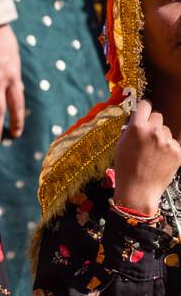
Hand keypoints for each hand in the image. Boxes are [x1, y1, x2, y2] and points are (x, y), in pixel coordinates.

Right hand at [112, 99, 180, 216]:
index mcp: (136, 128)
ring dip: (161, 137)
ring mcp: (167, 142)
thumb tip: (137, 119)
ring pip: (166, 131)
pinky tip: (160, 159)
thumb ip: (130, 130)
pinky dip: (168, 149)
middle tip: (147, 137)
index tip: (144, 112)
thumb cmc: (126, 169)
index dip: (144, 108)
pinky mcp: (178, 151)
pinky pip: (174, 143)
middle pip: (158, 117)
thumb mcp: (121, 146)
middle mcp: (153, 132)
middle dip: (153, 124)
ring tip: (152, 153)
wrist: (138, 190)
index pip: (145, 105)